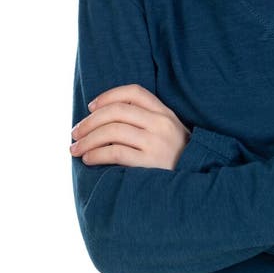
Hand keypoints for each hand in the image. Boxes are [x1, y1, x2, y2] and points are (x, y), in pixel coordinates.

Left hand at [69, 84, 191, 170]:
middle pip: (117, 111)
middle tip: (75, 132)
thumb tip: (105, 120)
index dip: (108, 96)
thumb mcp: (170, 131)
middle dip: (90, 121)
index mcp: (165, 112)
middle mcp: (160, 123)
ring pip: (112, 131)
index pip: (133, 92)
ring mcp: (156, 142)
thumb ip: (147, 121)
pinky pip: (115, 153)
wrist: (198, 181)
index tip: (91, 107)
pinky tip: (88, 159)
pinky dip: (96, 154)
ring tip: (75, 149)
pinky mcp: (150, 163)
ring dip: (87, 139)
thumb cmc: (177, 158)